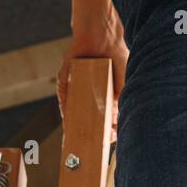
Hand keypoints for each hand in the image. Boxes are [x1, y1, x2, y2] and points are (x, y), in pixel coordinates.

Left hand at [58, 0, 127, 134]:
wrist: (102, 37)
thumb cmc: (117, 58)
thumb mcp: (122, 85)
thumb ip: (118, 104)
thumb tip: (113, 125)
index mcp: (107, 96)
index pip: (107, 119)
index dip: (109, 131)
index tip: (111, 142)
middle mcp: (91, 94)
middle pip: (90, 119)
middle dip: (92, 135)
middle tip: (95, 149)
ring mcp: (78, 89)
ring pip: (75, 113)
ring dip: (77, 128)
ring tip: (80, 143)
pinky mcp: (66, 82)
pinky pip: (64, 101)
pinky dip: (65, 114)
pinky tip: (68, 125)